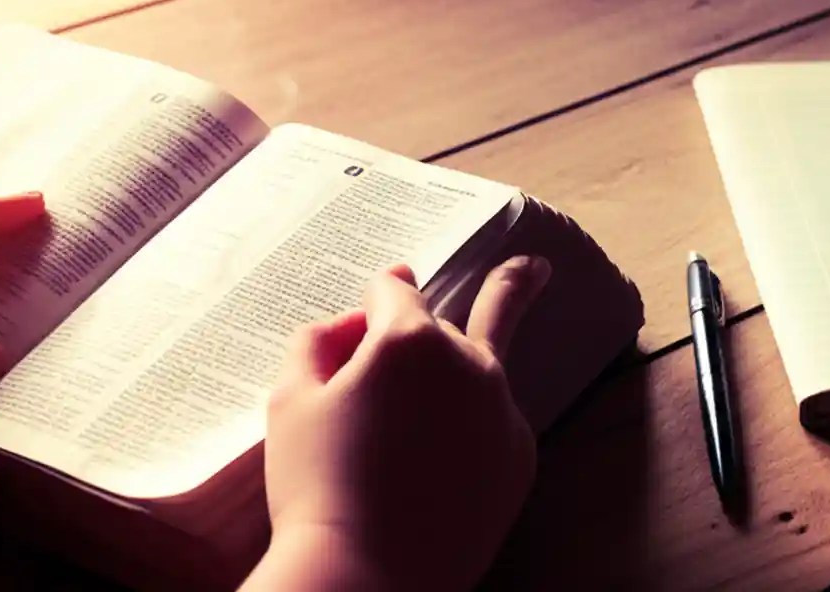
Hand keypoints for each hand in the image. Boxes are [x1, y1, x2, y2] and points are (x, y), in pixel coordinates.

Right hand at [246, 256, 550, 591]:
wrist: (368, 578)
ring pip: (483, 361)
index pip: (393, 289)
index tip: (369, 305)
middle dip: (432, 323)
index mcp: (408, 339)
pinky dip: (477, 419)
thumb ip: (319, 337)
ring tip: (538, 268)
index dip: (371, 298)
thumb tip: (355, 315)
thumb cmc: (318, 488)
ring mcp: (502, 409)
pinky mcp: (521, 455)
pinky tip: (452, 441)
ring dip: (475, 348)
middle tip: (503, 285)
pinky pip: (496, 419)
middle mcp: (468, 363)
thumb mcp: (290, 400)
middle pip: (448, 321)